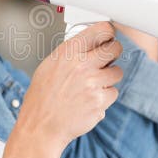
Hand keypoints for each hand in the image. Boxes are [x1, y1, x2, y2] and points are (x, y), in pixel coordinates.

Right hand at [15, 21, 123, 148]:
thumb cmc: (42, 98)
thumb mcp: (49, 66)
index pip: (100, 30)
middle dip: (113, 53)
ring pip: (117, 72)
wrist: (41, 127)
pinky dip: (104, 98)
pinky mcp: (100, 101)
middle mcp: (81, 64)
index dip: (108, 33)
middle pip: (114, 48)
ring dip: (108, 79)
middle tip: (106, 60)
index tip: (109, 36)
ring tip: (91, 86)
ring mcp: (92, 83)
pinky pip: (113, 93)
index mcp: (67, 52)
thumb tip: (91, 44)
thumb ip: (71, 54)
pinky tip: (89, 101)